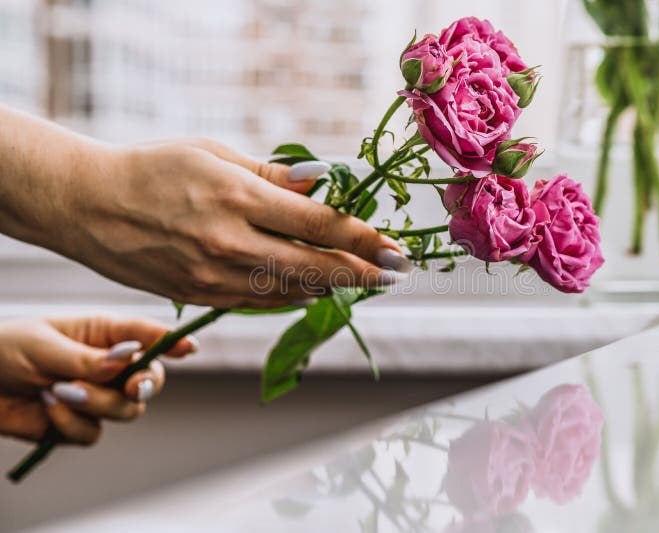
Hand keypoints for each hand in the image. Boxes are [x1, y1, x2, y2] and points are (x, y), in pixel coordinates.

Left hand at [0, 316, 194, 444]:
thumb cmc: (4, 351)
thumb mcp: (43, 346)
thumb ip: (87, 358)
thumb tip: (130, 358)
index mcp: (104, 334)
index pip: (148, 336)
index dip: (173, 341)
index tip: (189, 348)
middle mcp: (109, 365)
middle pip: (150, 379)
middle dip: (145, 384)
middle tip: (133, 387)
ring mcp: (97, 397)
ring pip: (126, 410)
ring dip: (96, 403)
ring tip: (59, 391)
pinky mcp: (79, 425)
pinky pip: (94, 433)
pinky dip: (71, 424)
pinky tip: (47, 407)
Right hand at [55, 138, 411, 308]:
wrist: (87, 205)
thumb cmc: (152, 168)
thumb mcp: (213, 154)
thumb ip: (271, 175)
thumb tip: (322, 184)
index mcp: (237, 197)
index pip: (319, 224)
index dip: (365, 238)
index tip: (395, 248)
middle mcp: (230, 242)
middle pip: (315, 266)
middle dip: (362, 271)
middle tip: (396, 273)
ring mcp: (214, 276)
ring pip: (291, 290)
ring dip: (334, 287)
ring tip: (364, 281)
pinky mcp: (199, 296)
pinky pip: (259, 303)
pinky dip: (293, 298)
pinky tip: (316, 293)